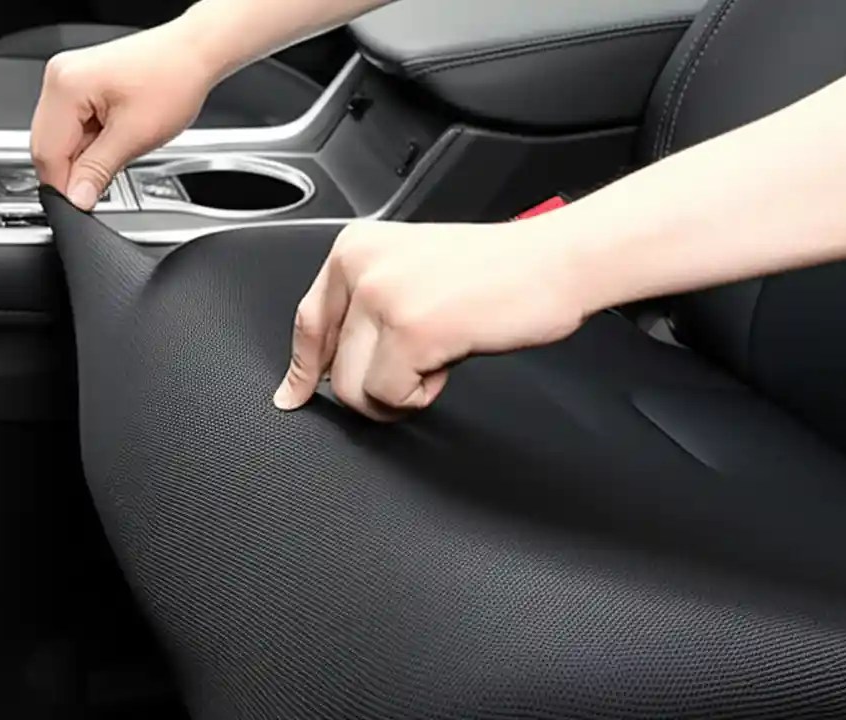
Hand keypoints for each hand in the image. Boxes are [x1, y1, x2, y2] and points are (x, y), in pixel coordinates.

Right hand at [30, 23, 216, 208]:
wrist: (194, 53)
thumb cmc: (174, 79)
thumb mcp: (135, 135)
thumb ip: (99, 170)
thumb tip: (77, 197)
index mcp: (66, 86)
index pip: (47, 153)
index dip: (64, 186)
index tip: (80, 205)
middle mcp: (59, 77)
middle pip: (48, 144)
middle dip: (72, 171)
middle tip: (99, 188)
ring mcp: (68, 78)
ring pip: (61, 137)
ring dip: (83, 156)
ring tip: (119, 152)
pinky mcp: (81, 83)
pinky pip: (73, 124)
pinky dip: (91, 141)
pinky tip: (115, 141)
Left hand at [273, 221, 586, 420]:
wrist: (552, 263)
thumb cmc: (497, 272)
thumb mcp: (414, 274)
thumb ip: (367, 309)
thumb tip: (323, 367)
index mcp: (354, 248)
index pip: (308, 321)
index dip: (302, 369)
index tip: (292, 395)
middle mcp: (360, 268)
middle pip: (330, 367)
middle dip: (372, 384)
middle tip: (419, 366)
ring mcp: (382, 299)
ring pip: (352, 389)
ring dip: (395, 393)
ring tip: (436, 361)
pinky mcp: (409, 332)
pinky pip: (389, 396)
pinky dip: (419, 396)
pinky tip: (448, 362)